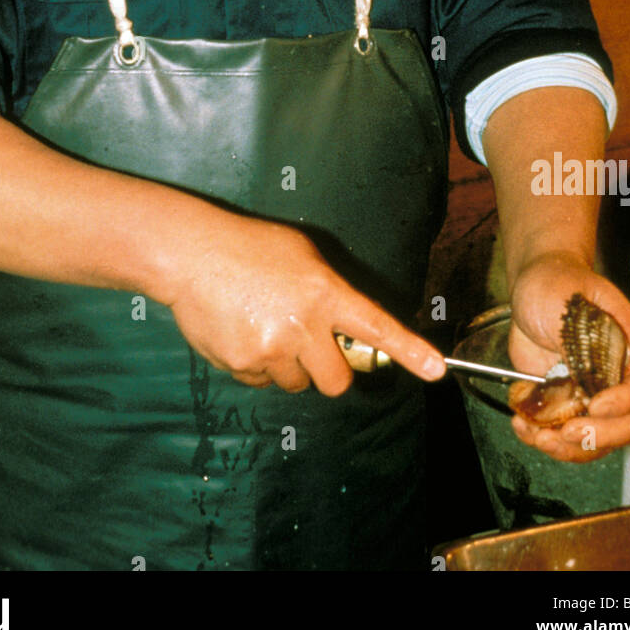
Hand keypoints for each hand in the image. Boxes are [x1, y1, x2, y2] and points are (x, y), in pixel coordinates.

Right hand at [167, 206, 445, 394]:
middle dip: (328, 371)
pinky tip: (242, 331)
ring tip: (264, 325)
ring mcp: (271, 348)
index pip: (376, 328)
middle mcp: (303, 325)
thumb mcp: (303, 255)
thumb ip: (330, 291)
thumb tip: (348, 327)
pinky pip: (261, 382)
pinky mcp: (242, 364)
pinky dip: (257, 365)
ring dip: (289, 365)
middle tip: (311, 347)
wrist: (192, 254)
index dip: (410, 351)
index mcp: (324, 292)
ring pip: (296, 383)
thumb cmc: (250, 246)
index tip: (436, 370)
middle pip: (336, 381)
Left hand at [507, 252, 629, 462]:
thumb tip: (585, 369)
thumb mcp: (570, 297)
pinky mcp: (567, 404)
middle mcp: (618, 377)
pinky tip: (525, 426)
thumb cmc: (557, 283)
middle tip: (567, 432)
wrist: (533, 289)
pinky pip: (566, 436)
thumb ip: (581, 332)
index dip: (627, 403)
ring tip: (537, 435)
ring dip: (570, 448)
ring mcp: (593, 394)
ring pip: (599, 440)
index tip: (596, 404)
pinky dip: (545, 440)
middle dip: (600, 436)